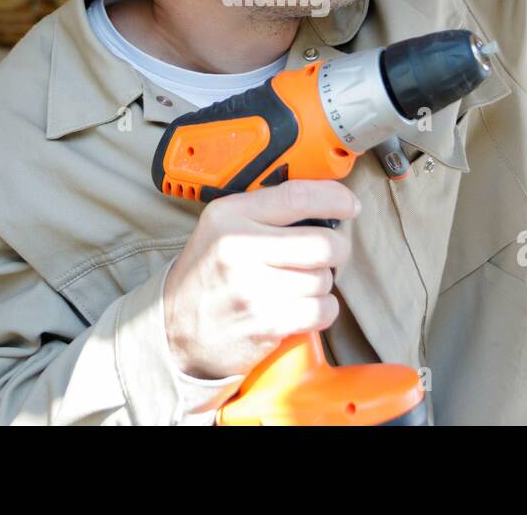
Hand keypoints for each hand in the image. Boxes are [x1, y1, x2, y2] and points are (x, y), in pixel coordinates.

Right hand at [163, 179, 359, 379]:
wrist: (176, 329)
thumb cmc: (208, 274)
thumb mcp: (222, 227)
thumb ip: (265, 210)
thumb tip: (325, 202)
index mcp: (230, 216)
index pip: (297, 197)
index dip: (334, 198)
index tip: (349, 205)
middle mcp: (240, 248)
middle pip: (323, 243)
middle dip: (336, 249)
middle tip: (328, 253)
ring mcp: (253, 289)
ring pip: (324, 279)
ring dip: (321, 283)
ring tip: (298, 284)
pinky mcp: (266, 323)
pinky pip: (322, 310)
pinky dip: (322, 310)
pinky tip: (301, 306)